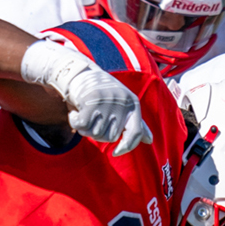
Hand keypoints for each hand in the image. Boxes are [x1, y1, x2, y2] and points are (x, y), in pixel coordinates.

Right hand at [20, 40, 149, 154]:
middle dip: (98, 134)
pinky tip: (74, 113)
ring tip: (84, 114)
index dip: (127, 147)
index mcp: (133, 104)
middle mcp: (122, 102)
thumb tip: (149, 140)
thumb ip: (136, 123)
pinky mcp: (91, 101)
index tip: (116, 152)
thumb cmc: (105, 93)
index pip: (135, 133)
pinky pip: (82, 125)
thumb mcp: (124, 105)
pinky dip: (74, 122)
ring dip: (85, 129)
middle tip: (93, 120)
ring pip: (95, 133)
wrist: (81, 73)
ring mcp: (107, 101)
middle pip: (110, 137)